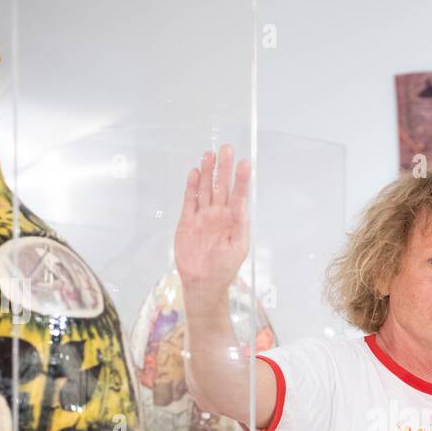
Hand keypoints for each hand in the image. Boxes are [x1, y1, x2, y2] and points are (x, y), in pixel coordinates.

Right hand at [174, 144, 250, 291]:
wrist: (202, 282)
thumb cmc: (224, 268)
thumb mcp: (238, 247)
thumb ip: (240, 225)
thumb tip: (243, 206)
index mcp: (234, 220)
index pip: (239, 195)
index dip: (241, 179)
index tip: (244, 163)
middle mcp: (219, 214)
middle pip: (222, 186)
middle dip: (224, 168)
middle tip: (227, 148)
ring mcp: (203, 216)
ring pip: (206, 189)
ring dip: (208, 172)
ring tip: (210, 154)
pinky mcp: (187, 221)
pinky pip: (189, 200)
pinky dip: (192, 186)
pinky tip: (195, 173)